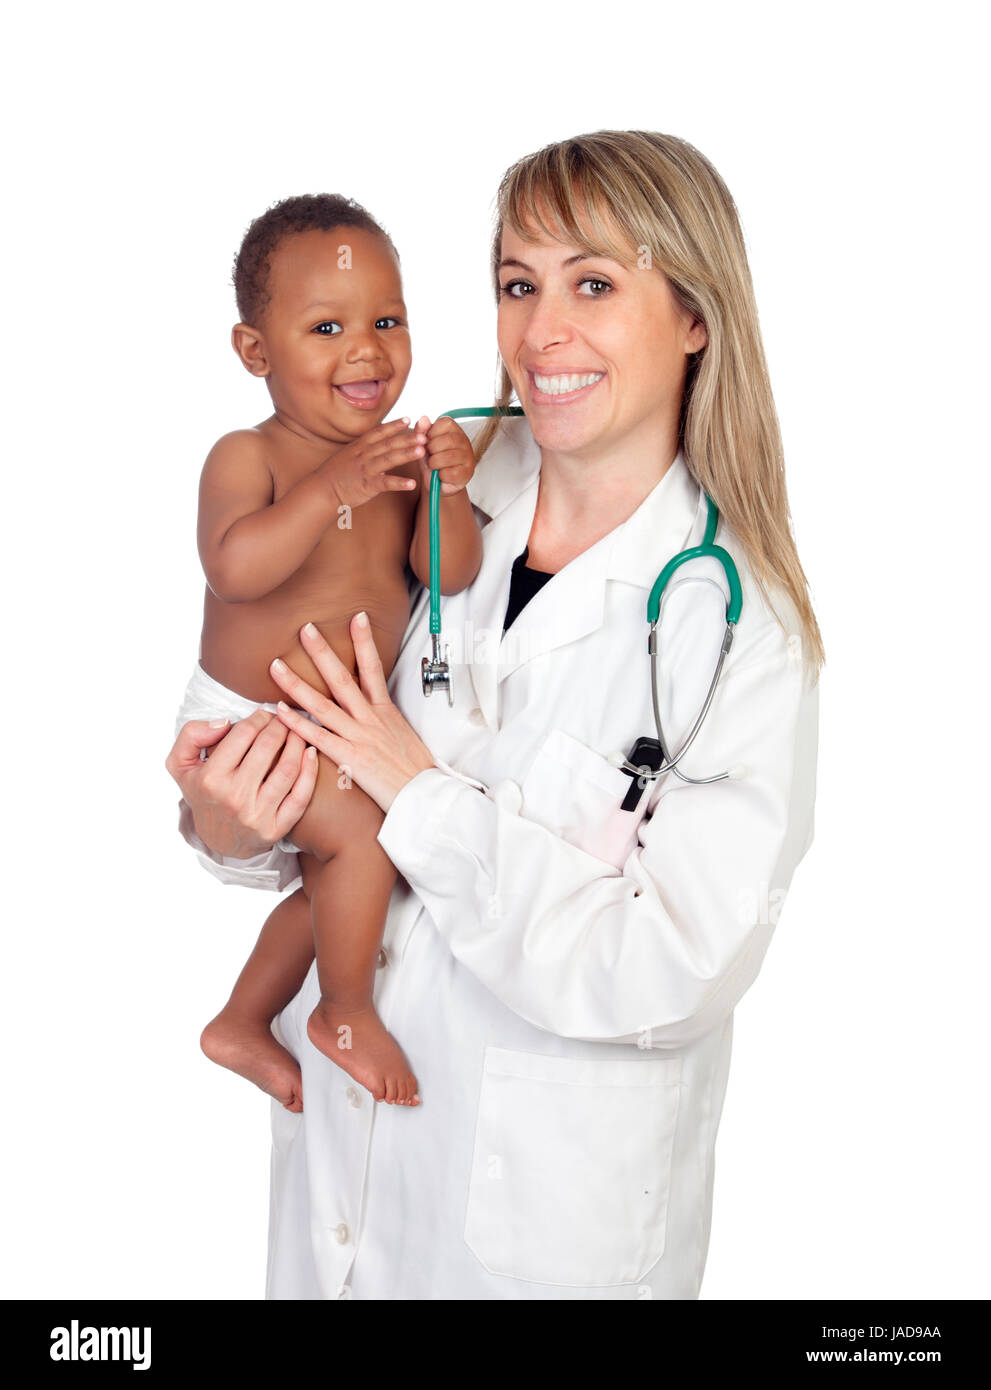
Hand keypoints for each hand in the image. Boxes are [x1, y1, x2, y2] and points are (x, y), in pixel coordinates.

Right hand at [165, 710, 317, 856]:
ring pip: (288, 768)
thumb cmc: (203, 792)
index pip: (243, 733)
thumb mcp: (181, 764)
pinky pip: (301, 796)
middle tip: (284, 720)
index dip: (259, 718)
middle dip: (280, 725)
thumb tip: (224, 722)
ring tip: (298, 732)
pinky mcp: (276, 829)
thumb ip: (191, 735)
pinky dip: (310, 771)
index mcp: (210, 778)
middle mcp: (234, 797)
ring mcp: (257, 815)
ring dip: (298, 742)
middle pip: (268, 746)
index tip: (265, 715)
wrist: (217, 840)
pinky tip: (310, 753)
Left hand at [269, 616, 435, 811]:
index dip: (365, 641)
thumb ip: (385, 720)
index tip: (357, 618)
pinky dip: (298, 723)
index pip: (374, 668)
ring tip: (276, 666)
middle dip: (322, 652)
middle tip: (305, 629)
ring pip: (323, 704)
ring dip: (296, 684)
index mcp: (386, 711)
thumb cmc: (415, 769)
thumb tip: (374, 710)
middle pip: (342, 678)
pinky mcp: (349, 758)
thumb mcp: (404, 735)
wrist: (425, 793)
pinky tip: (279, 711)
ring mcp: (358, 736)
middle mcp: (370, 718)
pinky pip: (318, 737)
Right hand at [319, 416, 426, 508]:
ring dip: (406, 454)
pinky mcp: (367, 485)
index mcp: (359, 446)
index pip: (379, 432)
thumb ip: (364, 448)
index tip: (409, 419)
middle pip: (388, 443)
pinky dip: (399, 483)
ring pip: (389, 459)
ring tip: (422, 451)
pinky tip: (412, 484)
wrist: (322, 490)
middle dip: (407, 438)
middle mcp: (364, 455)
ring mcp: (365, 469)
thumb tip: (378, 442)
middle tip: (425, 434)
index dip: (394, 425)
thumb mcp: (348, 454)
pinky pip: (385, 483)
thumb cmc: (336, 474)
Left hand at [414, 415, 474, 495]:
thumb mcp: (422, 443)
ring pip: (449, 457)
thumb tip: (423, 418)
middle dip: (432, 449)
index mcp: (454, 429)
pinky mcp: (467, 473)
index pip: (445, 423)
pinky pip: (451, 473)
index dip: (431, 433)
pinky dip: (441, 475)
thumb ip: (421, 430)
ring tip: (433, 465)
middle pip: (448, 440)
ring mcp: (468, 457)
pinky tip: (440, 474)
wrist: (435, 482)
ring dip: (435, 463)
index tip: (427, 441)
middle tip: (429, 455)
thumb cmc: (431, 459)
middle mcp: (464, 440)